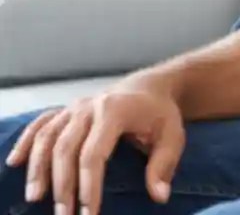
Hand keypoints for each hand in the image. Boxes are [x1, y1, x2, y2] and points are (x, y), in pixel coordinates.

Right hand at [5, 75, 185, 214]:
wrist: (149, 88)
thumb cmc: (160, 114)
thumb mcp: (173, 136)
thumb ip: (164, 165)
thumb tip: (159, 196)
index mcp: (115, 111)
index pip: (94, 154)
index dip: (89, 185)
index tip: (88, 212)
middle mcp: (89, 107)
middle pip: (66, 149)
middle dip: (62, 185)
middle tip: (63, 214)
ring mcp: (74, 107)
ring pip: (47, 138)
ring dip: (38, 169)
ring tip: (35, 198)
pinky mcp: (65, 110)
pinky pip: (40, 124)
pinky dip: (25, 142)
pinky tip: (14, 162)